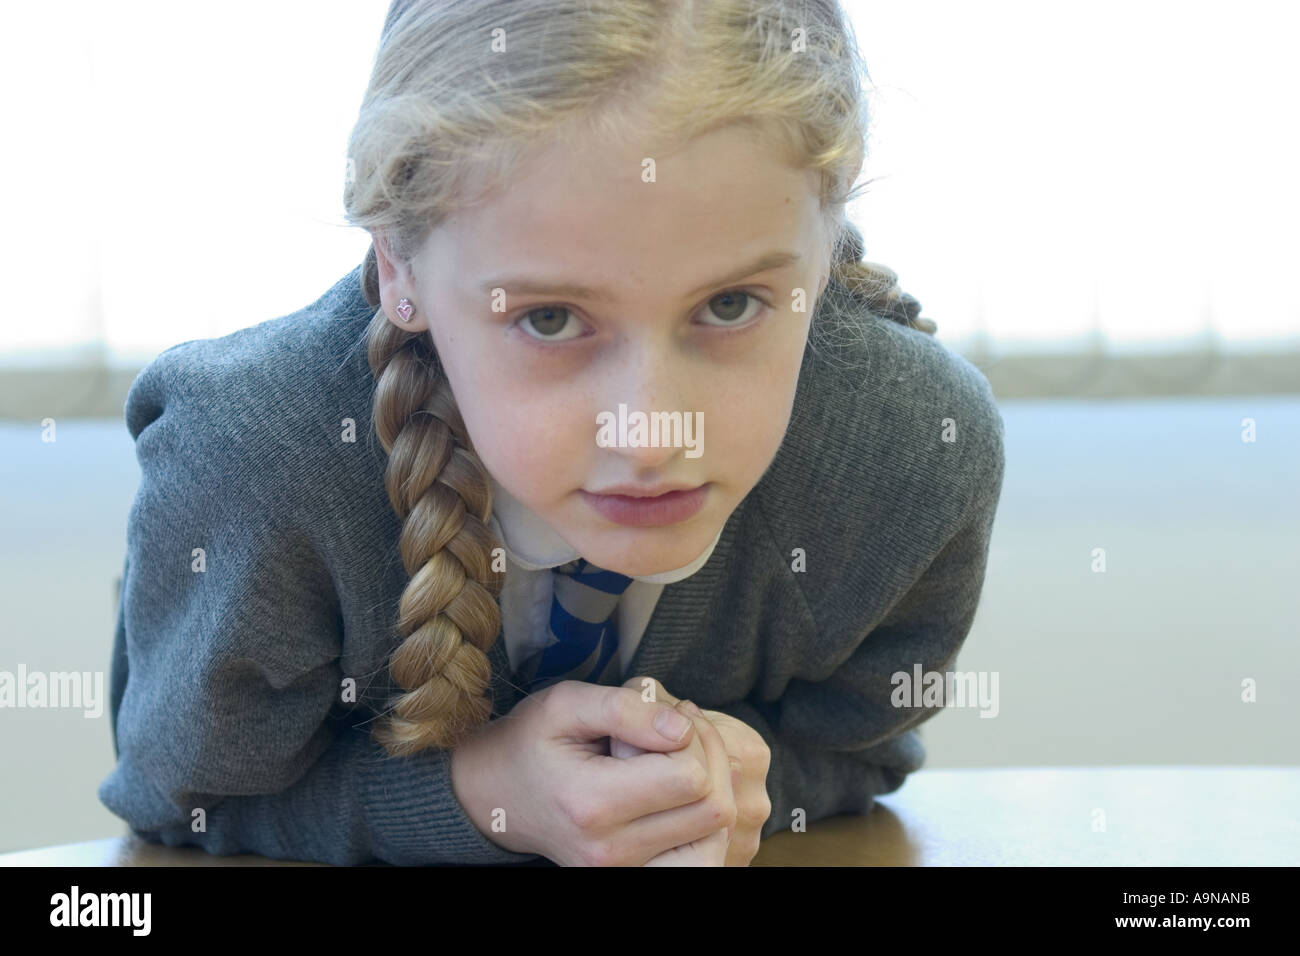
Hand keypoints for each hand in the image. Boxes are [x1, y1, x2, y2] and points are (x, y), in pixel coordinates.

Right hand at [449, 679, 736, 865]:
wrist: (497, 795)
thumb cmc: (531, 741)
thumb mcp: (565, 704)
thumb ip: (624, 709)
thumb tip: (682, 728)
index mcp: (591, 804)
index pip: (689, 777)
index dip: (693, 737)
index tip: (666, 715)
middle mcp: (610, 850)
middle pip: (712, 808)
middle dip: (709, 759)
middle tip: (680, 729)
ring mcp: (622, 871)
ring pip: (714, 833)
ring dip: (712, 786)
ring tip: (681, 755)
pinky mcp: (632, 875)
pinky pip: (700, 852)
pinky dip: (702, 815)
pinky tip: (680, 786)